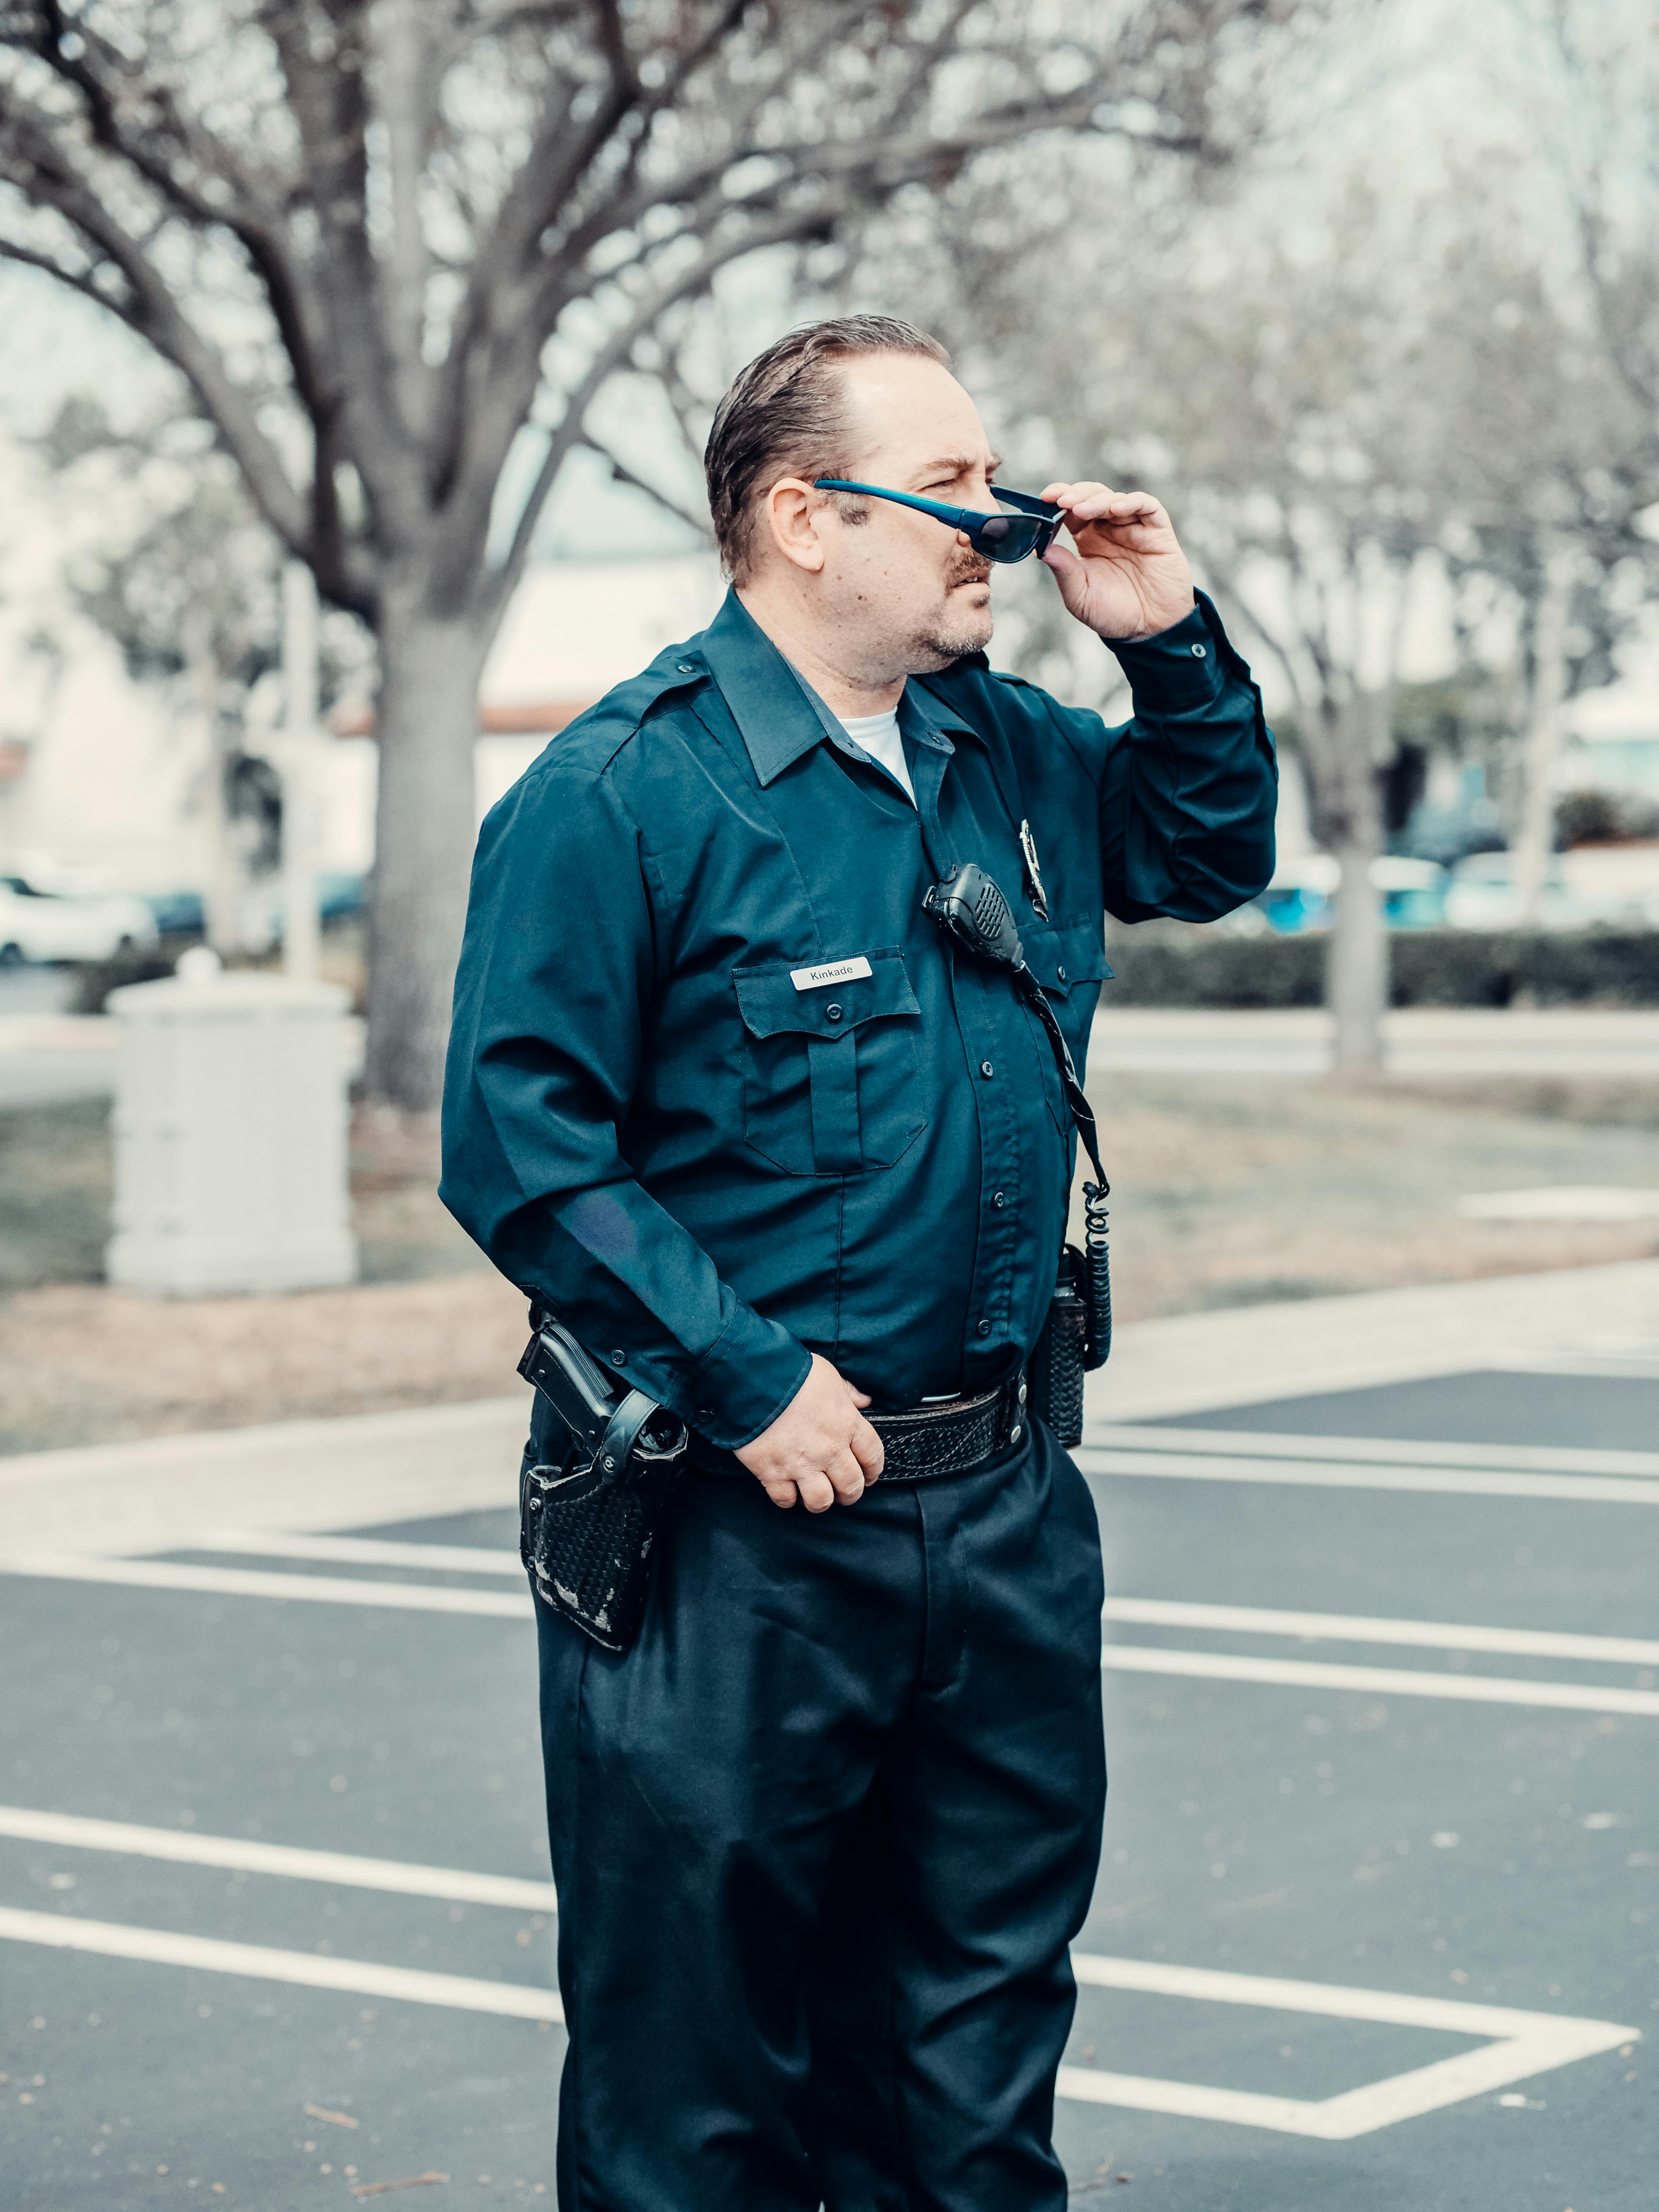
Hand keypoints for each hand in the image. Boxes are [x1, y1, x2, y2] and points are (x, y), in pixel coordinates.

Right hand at [735, 1353, 883, 1512]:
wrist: (752, 1378)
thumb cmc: (792, 1372)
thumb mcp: (829, 1374)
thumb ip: (848, 1392)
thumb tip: (864, 1400)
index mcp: (847, 1424)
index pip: (873, 1456)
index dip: (874, 1470)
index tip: (869, 1475)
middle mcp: (829, 1449)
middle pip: (851, 1486)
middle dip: (850, 1492)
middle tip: (843, 1491)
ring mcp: (800, 1463)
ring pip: (821, 1501)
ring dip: (821, 1501)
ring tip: (816, 1495)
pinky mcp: (772, 1471)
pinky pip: (785, 1499)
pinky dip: (787, 1498)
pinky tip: (788, 1490)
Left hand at [1038, 480, 1194, 642]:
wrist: (1150, 630)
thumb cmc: (1114, 614)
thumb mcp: (1080, 597)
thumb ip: (1064, 572)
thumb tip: (1040, 549)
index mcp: (1089, 541)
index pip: (1072, 511)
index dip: (1059, 499)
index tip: (1045, 497)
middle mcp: (1111, 530)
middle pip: (1092, 497)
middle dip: (1075, 495)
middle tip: (1061, 500)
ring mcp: (1135, 528)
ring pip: (1115, 499)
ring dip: (1097, 500)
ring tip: (1081, 509)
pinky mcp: (1158, 532)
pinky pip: (1148, 507)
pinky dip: (1132, 502)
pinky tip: (1116, 509)